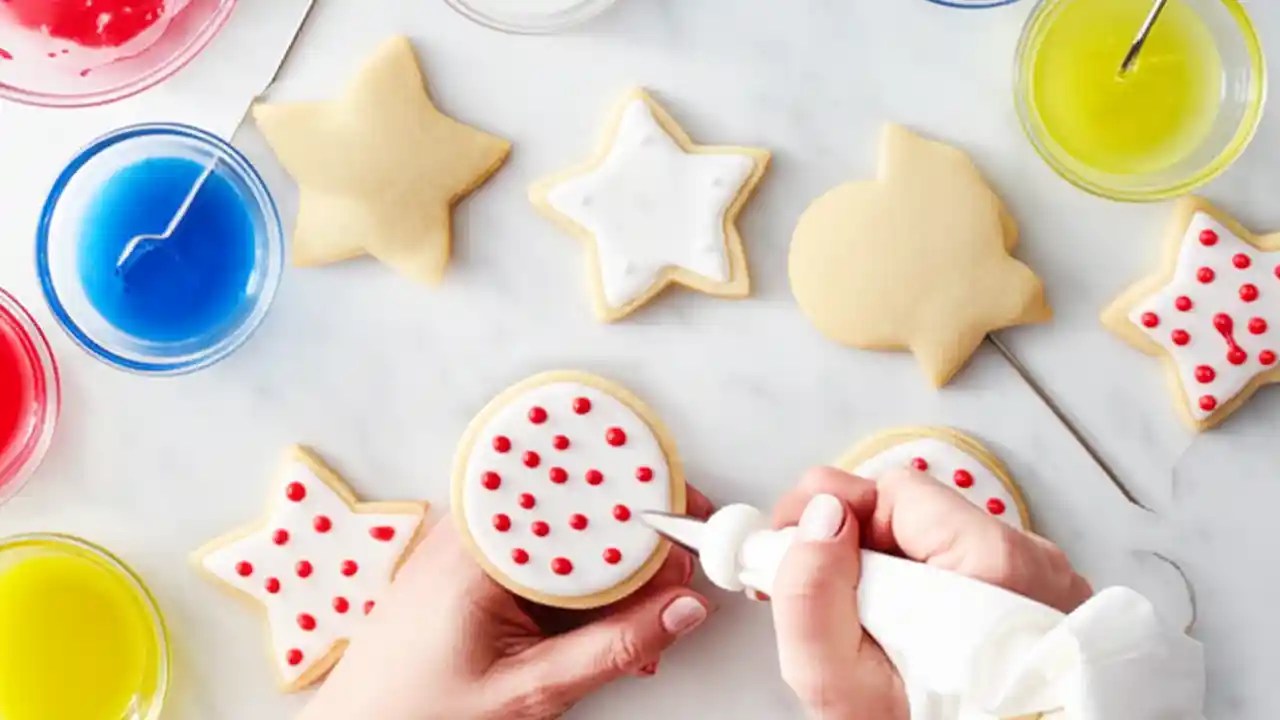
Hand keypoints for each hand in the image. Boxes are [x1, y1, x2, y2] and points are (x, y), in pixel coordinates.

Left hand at [300, 489, 715, 719]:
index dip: (644, 512)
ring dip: (612, 574)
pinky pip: (543, 558)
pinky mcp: (473, 566)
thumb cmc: (415, 712)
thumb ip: (612, 649)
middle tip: (678, 586)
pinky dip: (581, 587)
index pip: (582, 504)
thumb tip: (680, 610)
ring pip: (566, 537)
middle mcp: (471, 532)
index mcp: (478, 549)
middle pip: (580, 512)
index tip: (691, 526)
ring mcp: (470, 546)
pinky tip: (602, 624)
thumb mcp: (528, 691)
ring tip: (643, 620)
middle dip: (638, 548)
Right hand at [768, 467, 1092, 719]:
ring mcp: (1043, 585)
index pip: (894, 490)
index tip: (796, 541)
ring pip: (936, 542)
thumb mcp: (842, 686)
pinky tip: (899, 630)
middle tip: (814, 582)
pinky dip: (924, 592)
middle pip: (914, 512)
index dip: (834, 515)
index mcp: (997, 567)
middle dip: (854, 541)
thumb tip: (817, 515)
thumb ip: (813, 593)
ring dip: (887, 569)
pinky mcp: (1040, 603)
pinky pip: (964, 573)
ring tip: (858, 620)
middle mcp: (1034, 564)